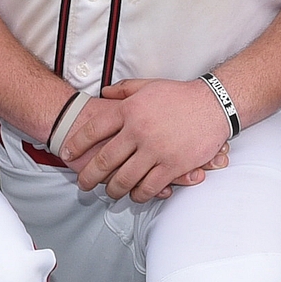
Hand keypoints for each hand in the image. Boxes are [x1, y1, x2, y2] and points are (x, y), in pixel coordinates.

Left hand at [58, 78, 231, 202]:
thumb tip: (103, 93)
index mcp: (129, 110)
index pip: (93, 129)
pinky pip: (150, 187)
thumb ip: (124, 90)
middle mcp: (138, 131)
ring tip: (109, 193)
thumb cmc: (180, 95)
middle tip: (82, 184)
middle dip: (89, 176)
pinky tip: (135, 195)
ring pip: (125, 179)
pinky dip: (139, 194)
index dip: (77, 143)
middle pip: (105, 160)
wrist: (214, 104)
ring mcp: (156, 150)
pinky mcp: (173, 165)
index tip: (66, 152)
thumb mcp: (148, 86)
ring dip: (113, 190)